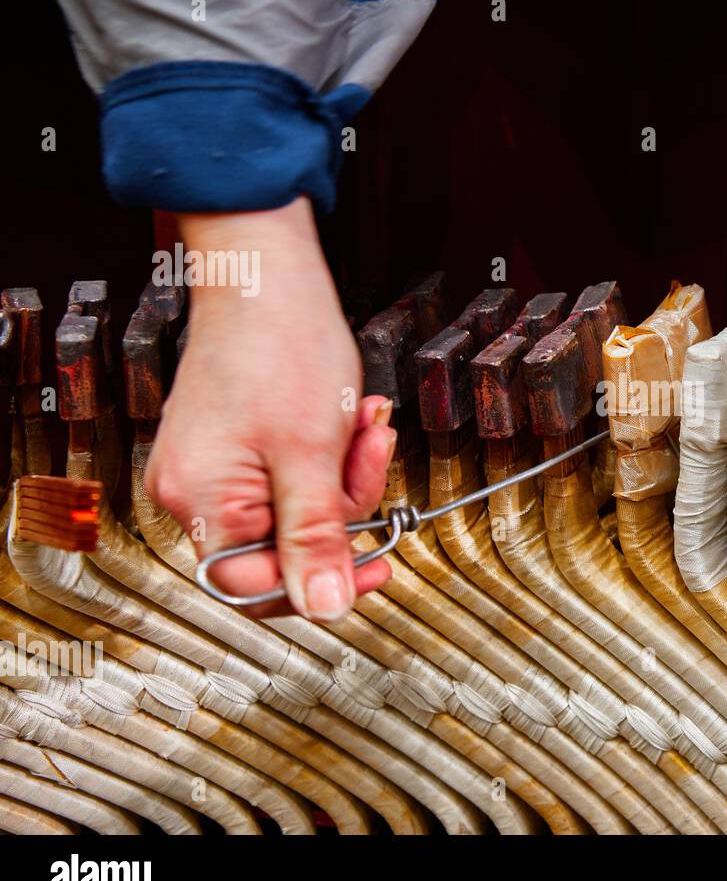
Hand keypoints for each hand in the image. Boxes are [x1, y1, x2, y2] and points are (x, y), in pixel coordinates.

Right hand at [146, 197, 393, 619]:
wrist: (268, 273)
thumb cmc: (280, 346)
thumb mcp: (312, 454)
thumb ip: (318, 538)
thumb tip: (326, 607)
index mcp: (203, 502)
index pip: (257, 587)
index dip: (323, 582)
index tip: (376, 565)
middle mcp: (195, 491)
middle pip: (285, 545)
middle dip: (342, 504)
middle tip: (368, 458)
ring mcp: (213, 466)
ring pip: (298, 506)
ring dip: (343, 470)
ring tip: (361, 424)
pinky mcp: (234, 445)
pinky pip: (291, 473)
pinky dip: (328, 452)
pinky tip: (347, 417)